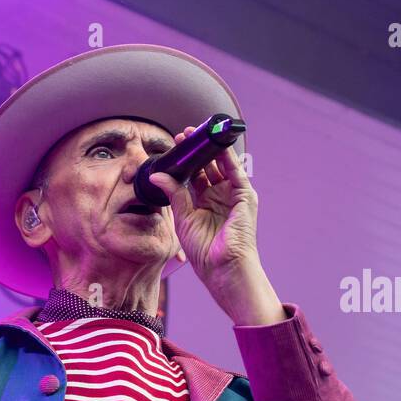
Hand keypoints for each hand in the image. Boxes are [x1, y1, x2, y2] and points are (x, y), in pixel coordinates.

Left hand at [150, 126, 281, 325]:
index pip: (194, 175)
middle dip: (196, 150)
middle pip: (207, 166)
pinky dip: (226, 155)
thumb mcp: (183, 217)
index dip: (185, 161)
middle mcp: (219, 196)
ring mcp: (233, 194)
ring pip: (220, 165)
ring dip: (209, 148)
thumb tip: (156, 175)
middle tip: (183, 135)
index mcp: (204, 203)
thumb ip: (174, 193)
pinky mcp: (244, 195)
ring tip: (195, 133)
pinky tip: (215, 143)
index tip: (174, 147)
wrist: (222, 267)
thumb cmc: (204, 250)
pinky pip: (235, 170)